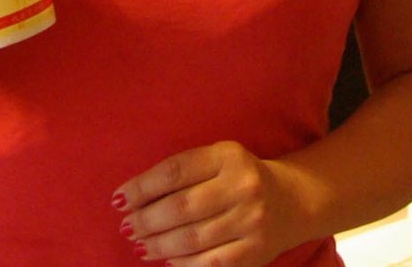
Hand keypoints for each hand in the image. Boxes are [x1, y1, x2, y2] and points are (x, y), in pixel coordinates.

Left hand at [115, 142, 306, 265]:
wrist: (292, 201)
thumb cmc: (240, 177)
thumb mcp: (218, 160)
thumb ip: (183, 172)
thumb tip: (133, 198)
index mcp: (228, 156)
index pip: (176, 170)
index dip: (143, 186)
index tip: (119, 198)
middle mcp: (242, 186)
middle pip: (181, 207)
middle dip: (146, 220)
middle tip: (127, 226)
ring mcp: (250, 221)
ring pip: (192, 238)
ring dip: (158, 244)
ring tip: (140, 244)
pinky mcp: (254, 252)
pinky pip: (209, 263)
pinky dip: (182, 264)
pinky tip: (167, 260)